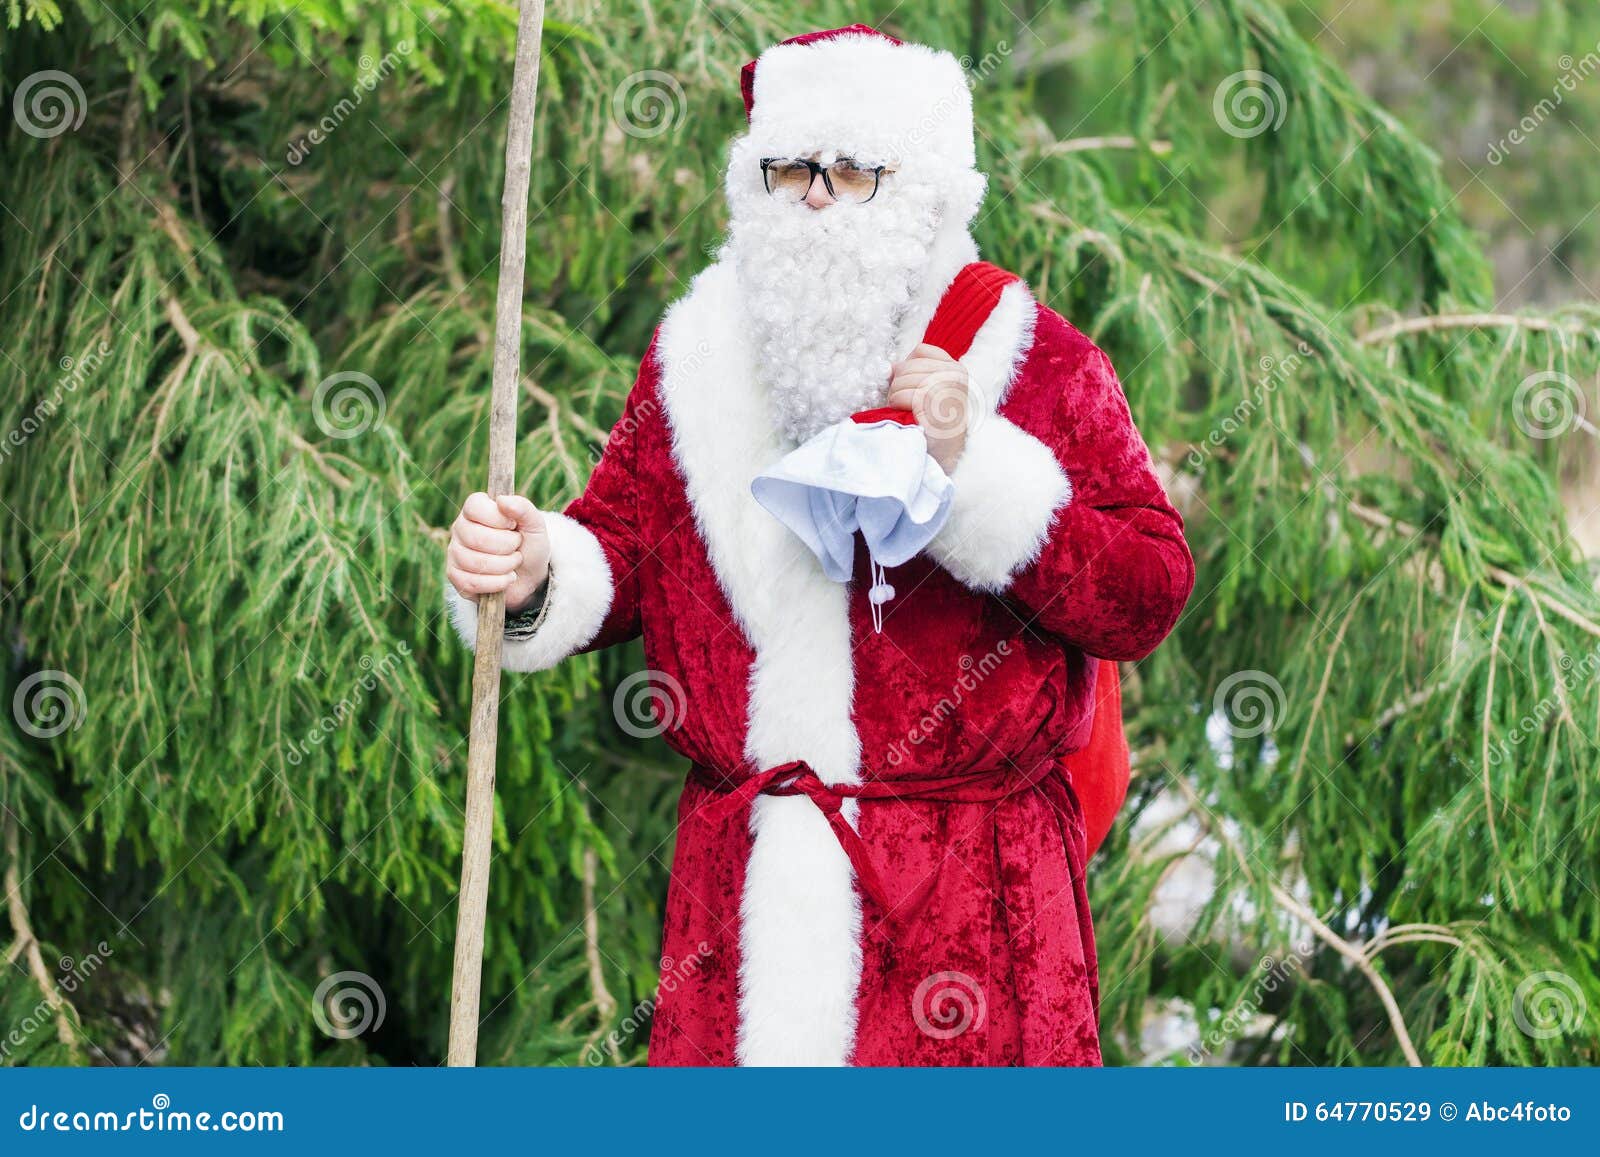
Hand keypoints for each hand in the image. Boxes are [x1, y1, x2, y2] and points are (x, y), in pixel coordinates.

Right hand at [446, 492, 548, 613]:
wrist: (530, 578)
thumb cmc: (529, 546)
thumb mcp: (534, 525)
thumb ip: (523, 508)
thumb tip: (502, 500)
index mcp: (475, 509)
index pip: (474, 507)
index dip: (498, 518)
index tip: (513, 525)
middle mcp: (460, 528)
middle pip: (475, 536)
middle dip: (506, 546)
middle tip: (516, 547)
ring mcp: (455, 553)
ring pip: (474, 561)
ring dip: (504, 566)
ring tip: (513, 563)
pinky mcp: (456, 577)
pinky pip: (471, 582)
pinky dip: (496, 583)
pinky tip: (506, 579)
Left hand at [887, 342, 969, 472]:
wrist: (945, 452)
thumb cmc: (936, 423)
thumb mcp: (931, 390)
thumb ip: (916, 372)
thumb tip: (890, 366)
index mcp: (956, 368)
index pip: (921, 350)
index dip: (908, 367)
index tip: (913, 388)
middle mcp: (954, 373)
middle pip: (907, 365)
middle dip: (898, 384)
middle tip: (906, 404)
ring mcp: (943, 384)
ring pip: (900, 379)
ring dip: (896, 397)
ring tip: (907, 411)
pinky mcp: (930, 398)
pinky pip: (900, 394)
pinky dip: (897, 405)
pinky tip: (907, 416)